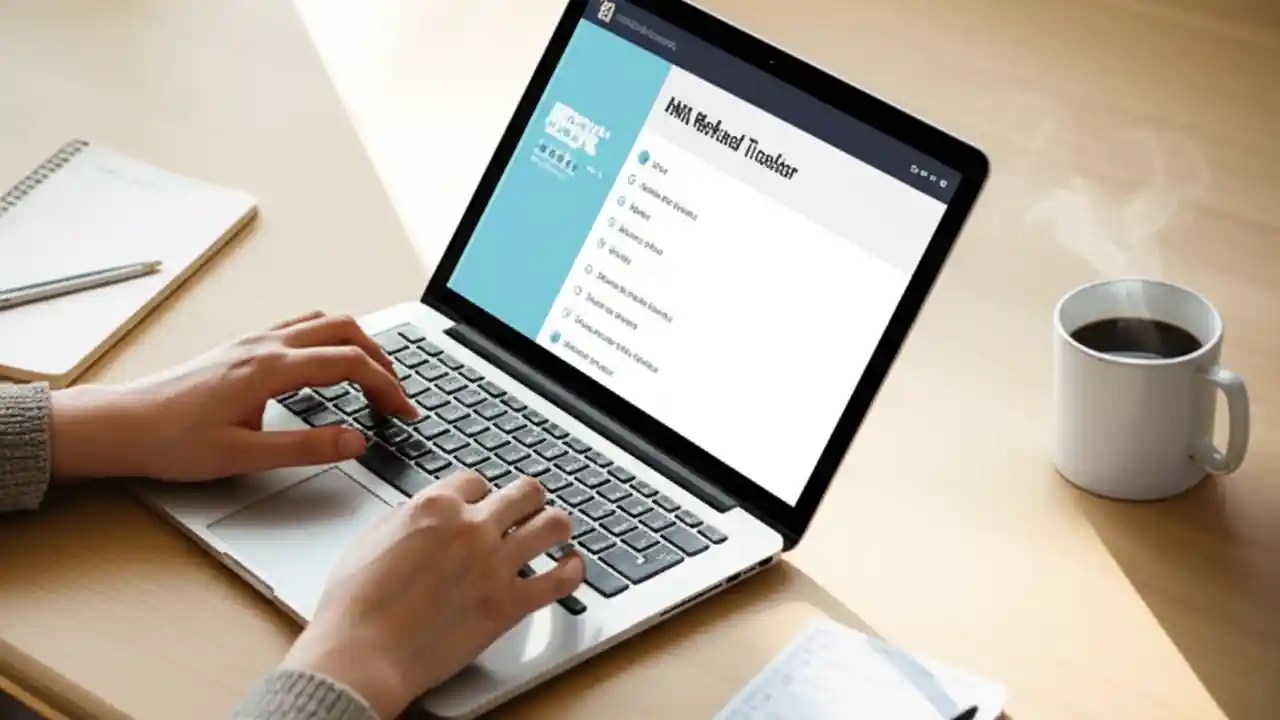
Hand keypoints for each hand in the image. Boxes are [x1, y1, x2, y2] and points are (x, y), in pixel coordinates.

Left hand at [49, 311, 418, 480]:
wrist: (122, 425)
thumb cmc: (172, 440)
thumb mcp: (244, 456)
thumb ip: (306, 449)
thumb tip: (355, 441)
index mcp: (271, 368)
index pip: (350, 364)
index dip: (387, 387)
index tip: (403, 412)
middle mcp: (265, 345)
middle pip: (346, 331)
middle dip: (382, 359)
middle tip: (396, 395)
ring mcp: (254, 342)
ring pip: (324, 322)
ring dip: (358, 344)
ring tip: (374, 377)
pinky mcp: (243, 348)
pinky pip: (301, 328)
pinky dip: (331, 341)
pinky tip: (328, 366)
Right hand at [283, 471, 585, 718]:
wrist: (361, 653)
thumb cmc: (354, 606)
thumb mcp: (372, 539)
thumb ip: (408, 520)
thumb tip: (425, 515)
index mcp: (435, 507)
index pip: (477, 481)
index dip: (481, 494)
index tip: (483, 505)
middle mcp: (471, 527)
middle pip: (524, 491)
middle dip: (526, 500)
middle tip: (526, 512)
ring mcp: (494, 564)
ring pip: (552, 524)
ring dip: (555, 525)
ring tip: (554, 532)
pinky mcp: (509, 603)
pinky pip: (560, 580)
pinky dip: (572, 571)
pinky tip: (572, 567)